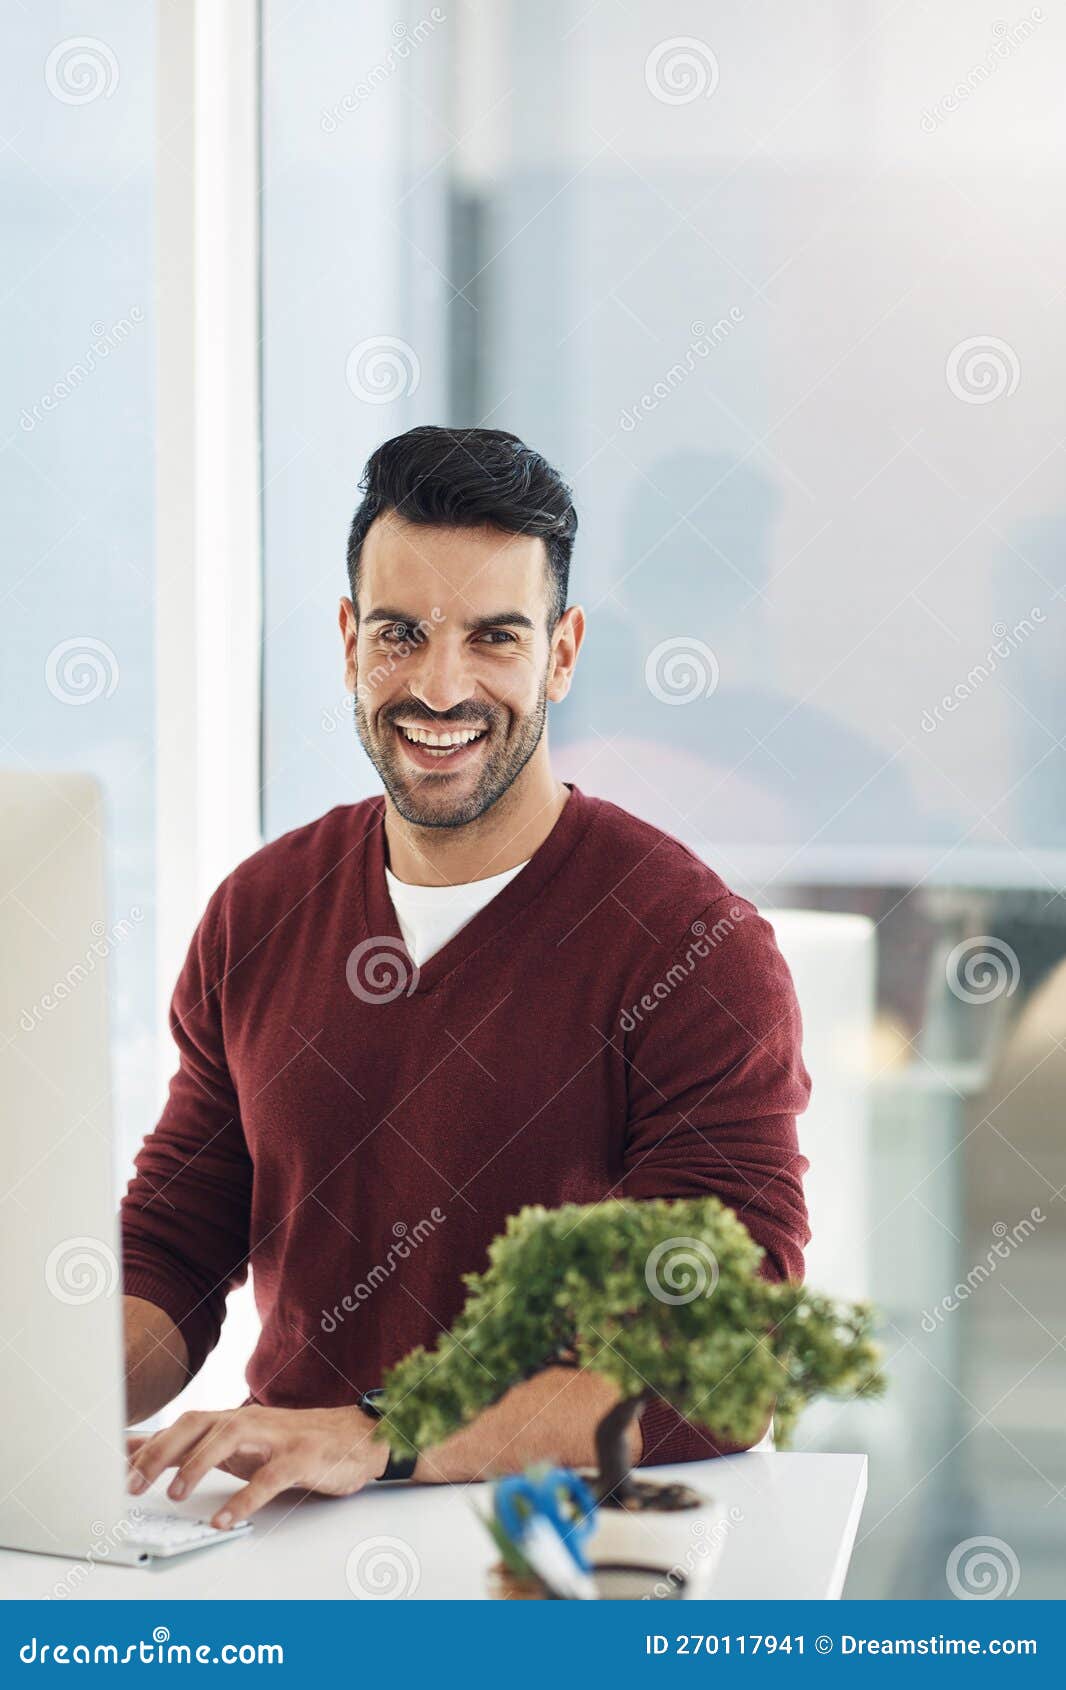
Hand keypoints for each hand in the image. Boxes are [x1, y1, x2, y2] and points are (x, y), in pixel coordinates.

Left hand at [126, 1404, 388, 1529]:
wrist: (356, 1438)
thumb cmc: (293, 1443)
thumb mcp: (242, 1444)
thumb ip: (198, 1448)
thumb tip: (144, 1452)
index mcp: (232, 1421)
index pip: (181, 1426)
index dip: (146, 1445)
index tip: (111, 1468)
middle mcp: (249, 1422)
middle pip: (196, 1425)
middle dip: (159, 1452)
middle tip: (131, 1484)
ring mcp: (276, 1437)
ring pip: (228, 1439)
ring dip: (196, 1466)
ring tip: (173, 1496)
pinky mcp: (301, 1458)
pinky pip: (268, 1478)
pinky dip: (243, 1500)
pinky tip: (225, 1520)